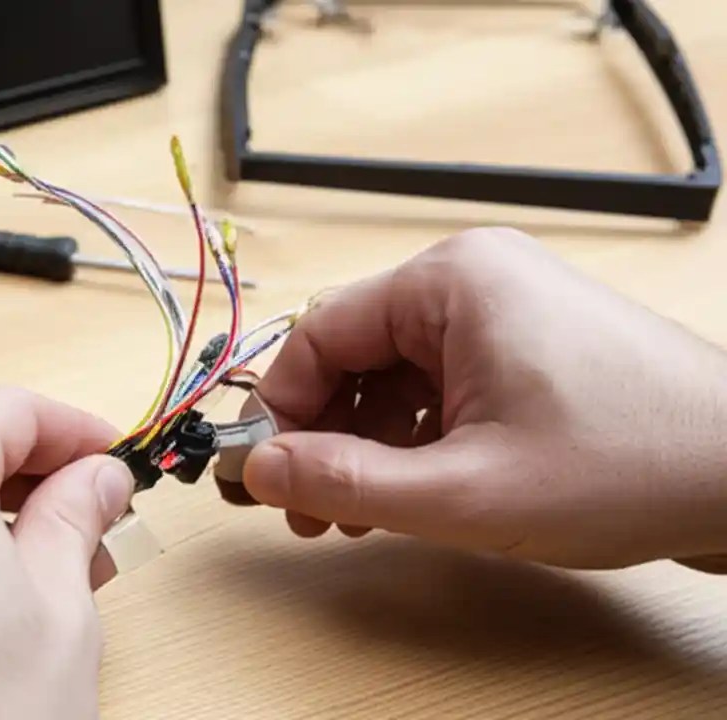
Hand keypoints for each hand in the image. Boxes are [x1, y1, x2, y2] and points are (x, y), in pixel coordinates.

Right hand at [239, 228, 726, 569]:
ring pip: (391, 374)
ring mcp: (502, 310)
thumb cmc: (631, 463)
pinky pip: (435, 384)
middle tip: (308, 507)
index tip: (265, 474)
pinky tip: (406, 491)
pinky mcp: (524, 346)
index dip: (281, 409)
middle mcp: (472, 279)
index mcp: (450, 283)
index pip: (318, 333)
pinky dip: (409, 437)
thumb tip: (261, 469)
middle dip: (322, 432)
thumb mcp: (465, 491)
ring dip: (362, 442)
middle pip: (352, 352)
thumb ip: (346, 481)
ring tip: (357, 512)